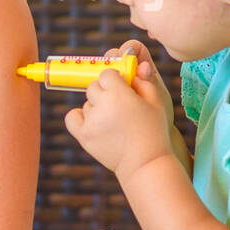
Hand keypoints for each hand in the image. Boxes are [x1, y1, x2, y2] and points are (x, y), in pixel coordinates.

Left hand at [64, 53, 174, 181]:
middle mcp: (101, 104)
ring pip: (87, 104)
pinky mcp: (83, 136)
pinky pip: (72, 117)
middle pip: (94, 87)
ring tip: (113, 121)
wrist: (146, 162)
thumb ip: (144, 81)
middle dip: (105, 92)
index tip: (123, 89)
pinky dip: (79, 117)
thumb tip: (137, 66)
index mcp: (119, 93)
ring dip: (96, 107)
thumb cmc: (154, 131)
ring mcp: (90, 121)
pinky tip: (92, 122)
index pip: (107, 74)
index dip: (115, 80)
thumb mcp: (156, 102)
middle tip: (118, 105)